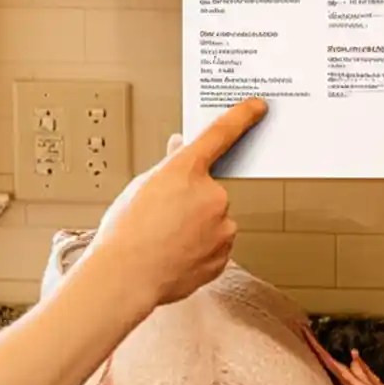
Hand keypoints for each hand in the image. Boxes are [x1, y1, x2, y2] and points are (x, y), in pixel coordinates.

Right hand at [85, 98, 267, 306]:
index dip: (242, 116)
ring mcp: (222, 226)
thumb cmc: (126, 233)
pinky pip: (214, 246)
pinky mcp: (224, 254)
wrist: (126, 277)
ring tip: (165, 241)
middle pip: (210, 192)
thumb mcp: (141, 187)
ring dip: (196, 228)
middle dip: (192, 202)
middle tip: (164, 219)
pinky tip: (175, 255)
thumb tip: (180, 147)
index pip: (221, 133)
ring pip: (214, 221)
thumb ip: (168, 166)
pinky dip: (198, 250)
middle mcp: (213, 194)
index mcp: (187, 170)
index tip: (257, 107)